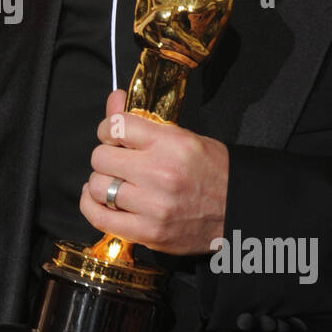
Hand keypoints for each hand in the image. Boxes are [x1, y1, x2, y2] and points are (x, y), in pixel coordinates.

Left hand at [79, 90, 226, 255]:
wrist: (239, 209)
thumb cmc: (213, 171)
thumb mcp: (182, 137)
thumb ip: (142, 122)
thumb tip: (114, 99)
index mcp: (171, 144)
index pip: (116, 126)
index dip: (108, 129)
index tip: (113, 136)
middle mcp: (160, 173)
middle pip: (101, 157)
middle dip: (105, 156)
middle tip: (118, 162)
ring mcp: (153, 206)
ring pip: (97, 186)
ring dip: (100, 182)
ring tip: (113, 182)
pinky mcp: (148, 232)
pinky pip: (100, 218)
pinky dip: (92, 206)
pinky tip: (99, 199)